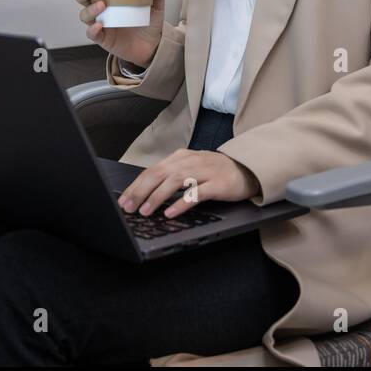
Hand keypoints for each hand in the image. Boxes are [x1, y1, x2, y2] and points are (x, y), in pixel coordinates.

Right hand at [75, 0, 165, 68]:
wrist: (152, 45)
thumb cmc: (148, 22)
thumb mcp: (155, 4)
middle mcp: (101, 9)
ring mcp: (100, 23)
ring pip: (84, 15)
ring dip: (90, 8)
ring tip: (102, 4)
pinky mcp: (103, 38)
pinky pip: (92, 33)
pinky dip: (92, 29)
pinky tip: (99, 24)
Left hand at [117, 149, 261, 218]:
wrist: (248, 168)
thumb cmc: (216, 172)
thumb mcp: (192, 168)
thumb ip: (172, 176)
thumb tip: (146, 192)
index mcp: (181, 157)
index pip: (153, 170)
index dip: (136, 185)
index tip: (123, 200)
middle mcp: (190, 161)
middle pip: (160, 174)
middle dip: (140, 191)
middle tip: (128, 207)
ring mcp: (204, 172)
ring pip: (175, 181)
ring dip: (157, 197)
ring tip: (145, 210)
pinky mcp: (217, 184)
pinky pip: (196, 193)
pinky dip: (181, 203)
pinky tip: (171, 212)